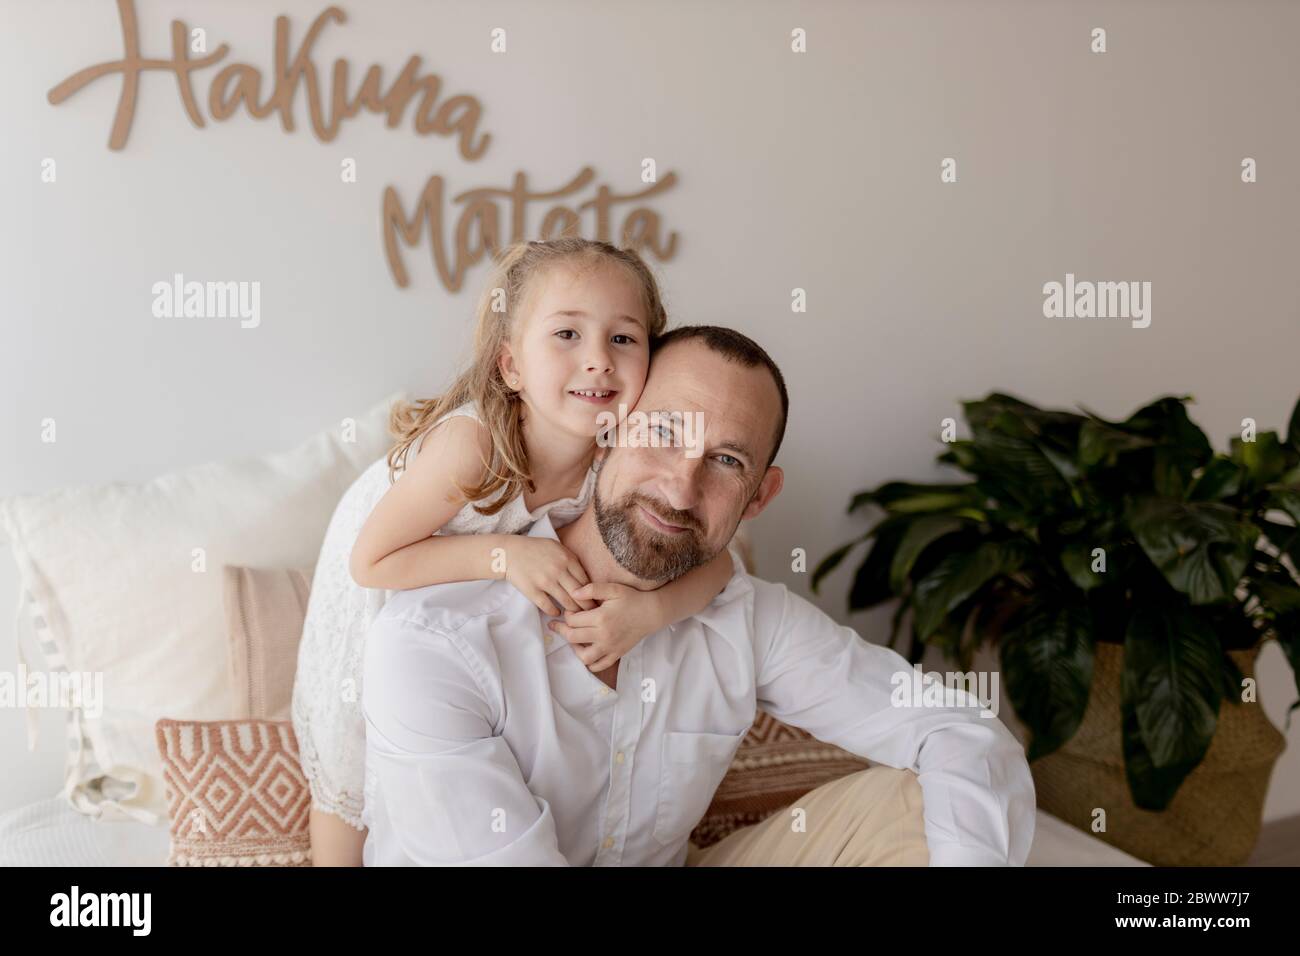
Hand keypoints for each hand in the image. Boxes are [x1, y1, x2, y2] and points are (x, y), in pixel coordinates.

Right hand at [503, 537, 595, 615]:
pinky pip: (548, 607)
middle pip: (580, 594)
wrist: (510, 553)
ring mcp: (545, 581)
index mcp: (567, 559)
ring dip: (573, 612)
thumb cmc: (536, 549)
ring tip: (576, 616)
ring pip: (567, 602)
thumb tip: (586, 577)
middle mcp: (558, 570)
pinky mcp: (533, 591)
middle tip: (591, 613)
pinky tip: (557, 612)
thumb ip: (572, 559)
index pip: (586, 581)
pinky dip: (555, 612)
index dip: (592, 593)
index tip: (594, 600)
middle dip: (588, 606)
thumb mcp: (557, 547)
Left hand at [546, 582, 666, 672]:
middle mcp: (604, 635)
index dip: (566, 615)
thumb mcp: (613, 589)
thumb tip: (573, 593)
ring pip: (584, 656)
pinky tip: (587, 651)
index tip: (569, 610)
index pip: (572, 620)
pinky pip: (599, 665)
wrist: (651, 613)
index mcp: (601, 618)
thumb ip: (592, 589)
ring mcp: (610, 647)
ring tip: (574, 639)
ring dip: (574, 649)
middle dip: (562, 631)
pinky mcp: (616, 654)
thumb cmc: (632, 599)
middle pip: (573, 637)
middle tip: (558, 625)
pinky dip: (590, 662)